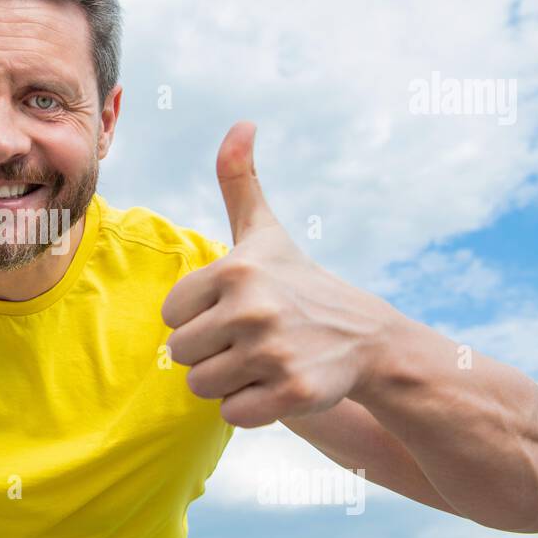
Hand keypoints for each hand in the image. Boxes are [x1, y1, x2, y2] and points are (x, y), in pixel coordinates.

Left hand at [161, 121, 395, 427]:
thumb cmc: (299, 282)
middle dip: (209, 353)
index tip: (230, 310)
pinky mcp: (292, 394)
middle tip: (247, 340)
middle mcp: (252, 310)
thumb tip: (241, 124)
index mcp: (233, 271)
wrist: (366, 337)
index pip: (170, 316)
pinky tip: (276, 384)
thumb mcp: (265, 231)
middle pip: (182, 354)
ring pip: (202, 386)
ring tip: (260, 361)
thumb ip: (239, 180)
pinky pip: (233, 414)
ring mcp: (273, 353)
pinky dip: (250, 407)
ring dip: (227, 382)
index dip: (196, 319)